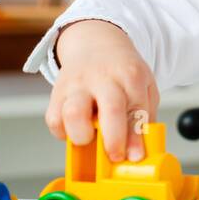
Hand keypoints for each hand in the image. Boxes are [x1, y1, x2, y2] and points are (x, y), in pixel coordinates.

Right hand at [44, 19, 160, 162]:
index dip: (136, 137)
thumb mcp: (144, 87)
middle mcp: (104, 79)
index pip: (137, 109)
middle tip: (114, 155)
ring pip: (74, 113)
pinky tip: (75, 130)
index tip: (135, 157)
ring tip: (90, 139)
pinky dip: (63, 133)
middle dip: (113, 139)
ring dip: (82, 135)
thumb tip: (139, 152)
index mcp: (131, 76)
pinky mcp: (57, 92)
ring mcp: (78, 85)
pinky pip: (54, 120)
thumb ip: (144, 117)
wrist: (95, 43)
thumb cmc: (122, 72)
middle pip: (110, 109)